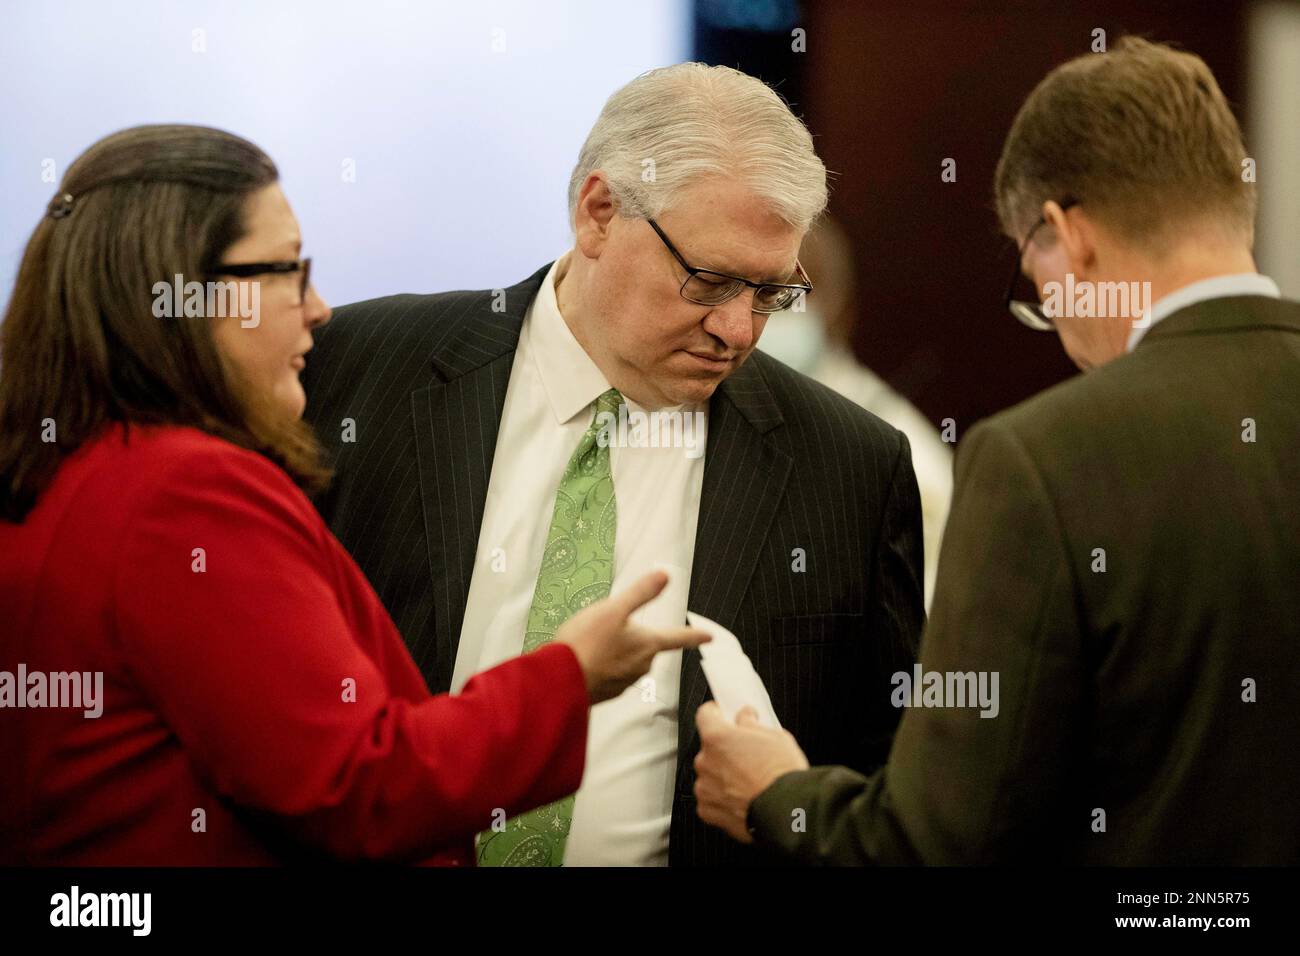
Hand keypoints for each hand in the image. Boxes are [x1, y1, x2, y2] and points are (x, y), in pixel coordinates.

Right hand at [556, 570, 709, 704]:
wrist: (559, 681)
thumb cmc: (586, 643)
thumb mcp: (614, 609)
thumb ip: (641, 593)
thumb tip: (665, 576)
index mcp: (648, 644)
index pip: (678, 638)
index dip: (695, 635)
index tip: (709, 636)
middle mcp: (641, 666)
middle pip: (648, 648)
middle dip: (635, 637)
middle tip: (608, 627)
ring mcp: (624, 682)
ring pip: (628, 660)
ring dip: (617, 651)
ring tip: (593, 643)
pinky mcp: (607, 692)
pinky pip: (611, 674)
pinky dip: (603, 665)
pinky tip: (587, 659)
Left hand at [694, 702, 809, 843]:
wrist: (787, 812)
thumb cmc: (783, 774)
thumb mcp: (775, 736)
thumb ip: (752, 724)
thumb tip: (745, 717)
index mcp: (717, 737)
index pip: (705, 714)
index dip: (717, 713)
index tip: (724, 716)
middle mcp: (705, 761)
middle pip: (710, 748)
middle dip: (725, 749)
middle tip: (748, 755)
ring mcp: (705, 787)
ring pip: (710, 774)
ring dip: (723, 775)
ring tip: (749, 782)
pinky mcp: (708, 811)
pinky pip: (711, 799)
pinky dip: (723, 798)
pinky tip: (744, 798)